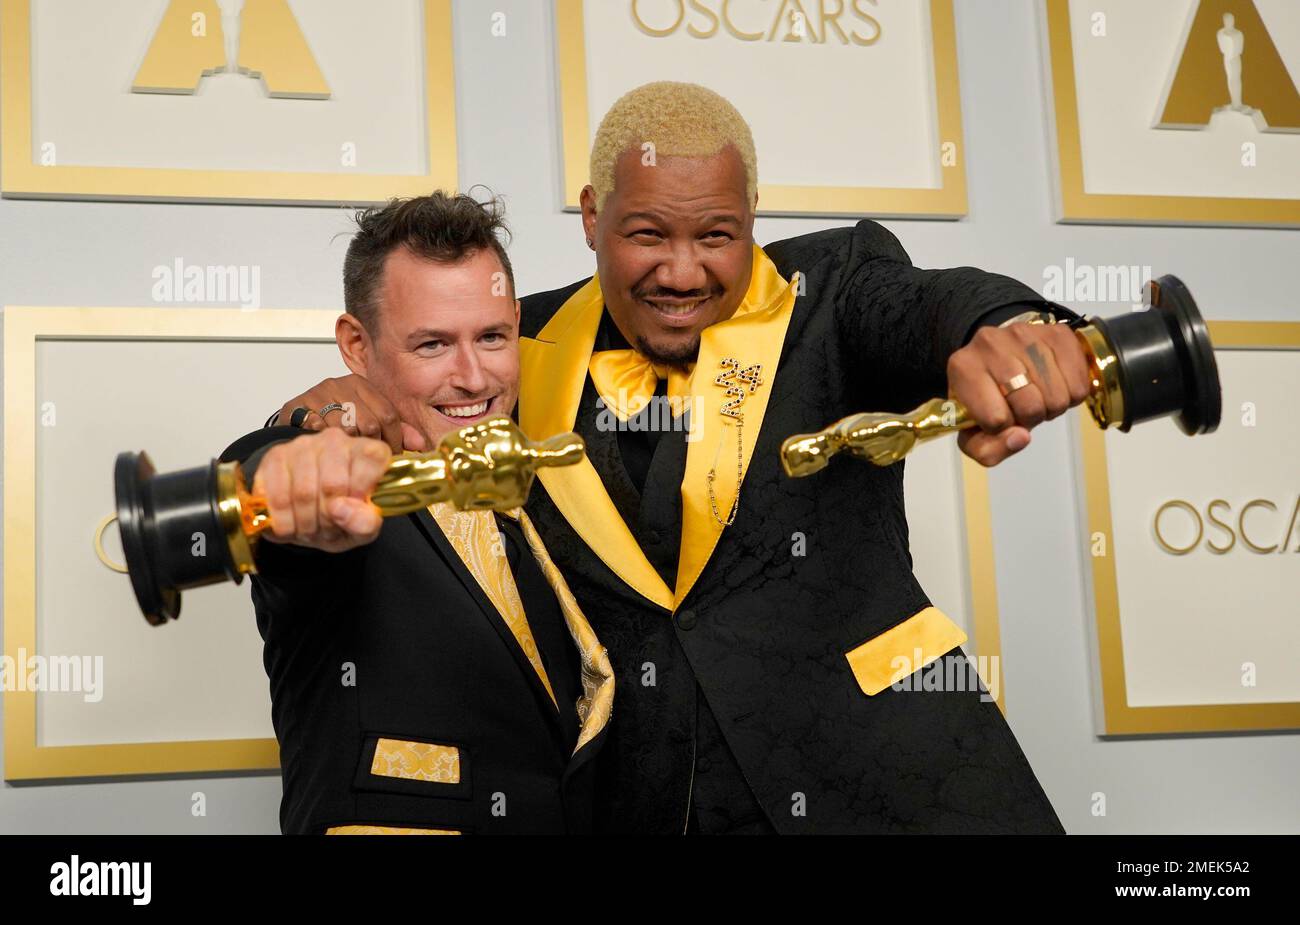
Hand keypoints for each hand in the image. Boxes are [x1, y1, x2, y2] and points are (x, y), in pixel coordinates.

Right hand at [252, 429, 392, 551]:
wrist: (307, 515)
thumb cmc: (343, 517)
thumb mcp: (364, 528)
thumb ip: (365, 523)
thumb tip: (341, 510)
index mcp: (368, 452)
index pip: (371, 459)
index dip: (361, 493)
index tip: (353, 513)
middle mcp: (336, 441)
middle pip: (332, 484)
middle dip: (329, 519)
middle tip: (328, 530)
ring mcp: (303, 446)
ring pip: (302, 492)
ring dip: (305, 524)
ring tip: (310, 530)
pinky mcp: (275, 457)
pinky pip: (276, 496)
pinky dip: (282, 521)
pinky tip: (290, 526)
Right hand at [277, 375, 426, 452]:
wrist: (295, 419)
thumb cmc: (334, 422)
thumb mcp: (366, 421)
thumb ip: (395, 431)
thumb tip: (421, 445)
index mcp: (362, 385)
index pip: (388, 414)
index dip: (393, 441)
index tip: (390, 458)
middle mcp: (340, 384)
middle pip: (370, 423)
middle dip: (371, 449)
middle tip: (368, 464)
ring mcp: (318, 393)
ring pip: (346, 429)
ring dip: (348, 450)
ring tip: (348, 460)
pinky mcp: (298, 405)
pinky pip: (318, 429)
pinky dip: (324, 443)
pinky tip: (325, 451)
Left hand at [947, 322, 1091, 466]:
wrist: (1000, 358)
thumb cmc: (986, 398)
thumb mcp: (974, 433)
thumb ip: (989, 450)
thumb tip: (1021, 438)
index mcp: (963, 368)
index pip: (995, 418)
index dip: (1002, 428)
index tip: (999, 418)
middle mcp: (990, 344)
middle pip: (1031, 406)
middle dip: (1030, 418)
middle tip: (1022, 408)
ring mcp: (1026, 334)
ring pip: (1057, 396)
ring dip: (1051, 406)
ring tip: (1037, 395)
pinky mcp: (1058, 332)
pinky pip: (1079, 382)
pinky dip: (1071, 393)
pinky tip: (1054, 384)